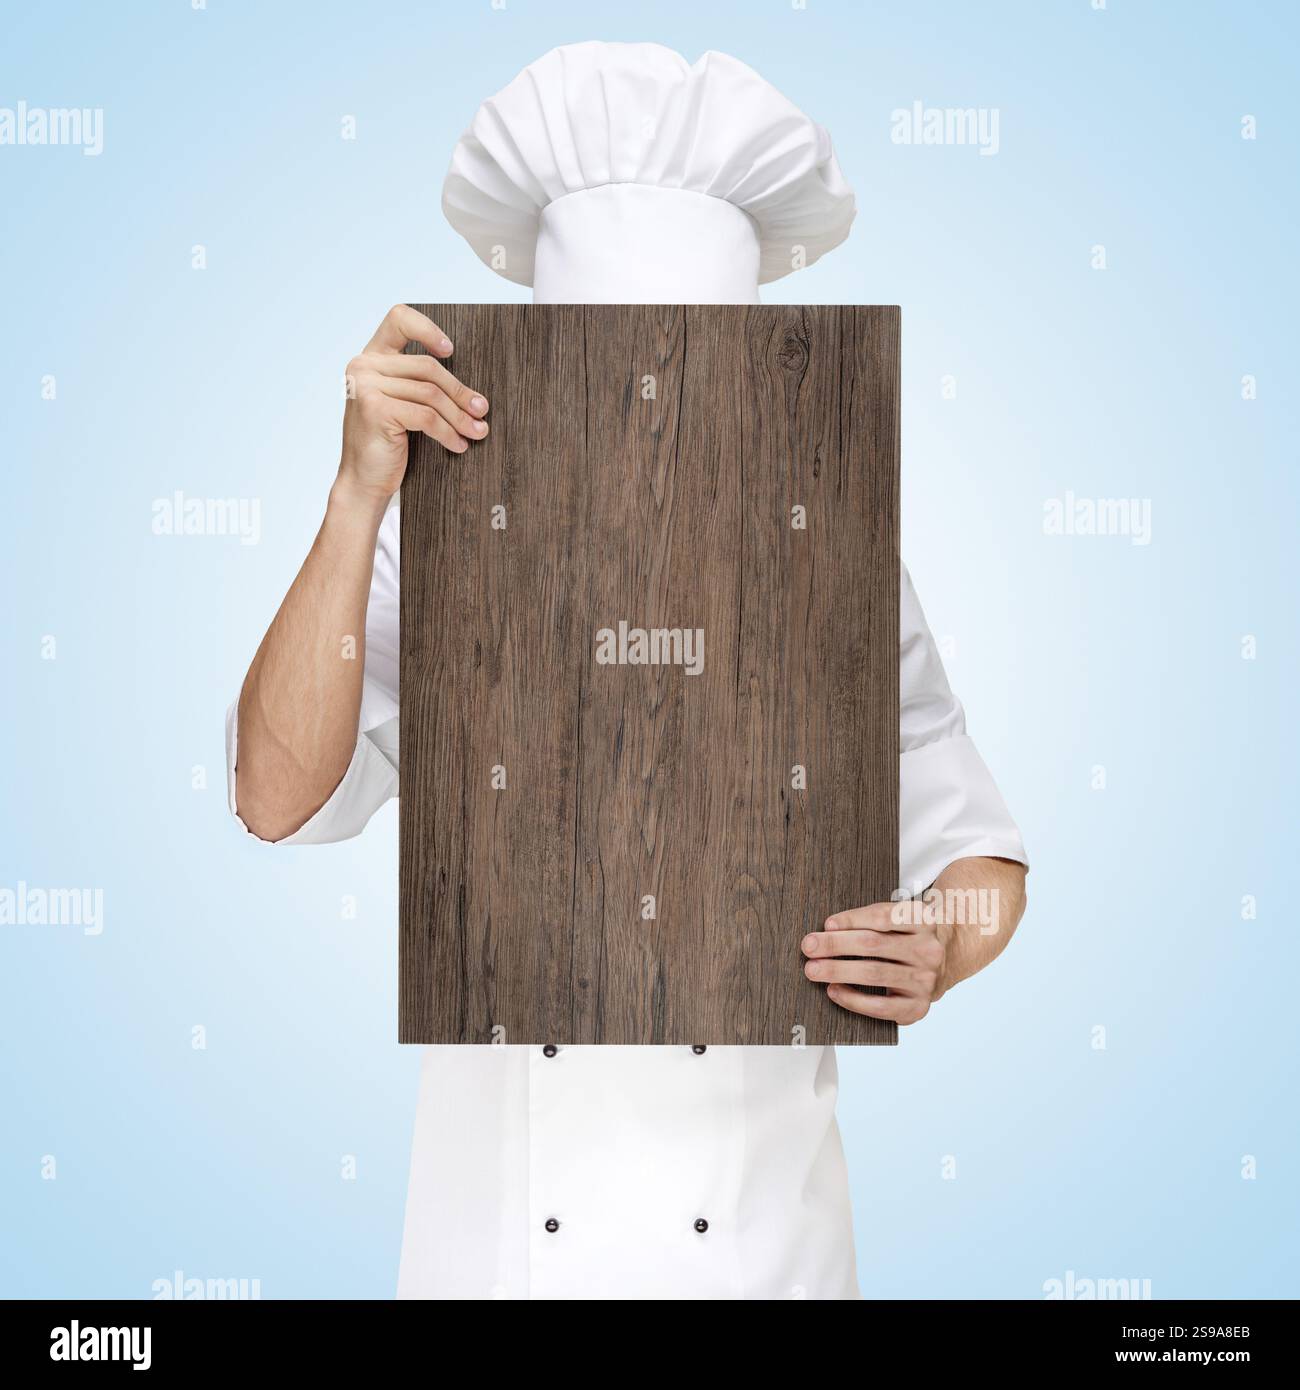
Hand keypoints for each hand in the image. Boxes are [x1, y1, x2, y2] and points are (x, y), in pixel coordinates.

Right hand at [338, 304, 489, 503]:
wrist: (362, 483)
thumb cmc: (385, 446)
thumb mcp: (401, 406)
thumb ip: (419, 385)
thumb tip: (472, 392)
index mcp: (369, 358)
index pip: (398, 319)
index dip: (428, 329)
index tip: (451, 351)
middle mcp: (363, 367)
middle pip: (427, 367)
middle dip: (460, 392)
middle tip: (481, 410)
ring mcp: (366, 387)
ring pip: (430, 393)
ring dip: (460, 416)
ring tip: (477, 431)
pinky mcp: (376, 409)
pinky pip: (426, 416)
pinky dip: (448, 432)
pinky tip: (458, 445)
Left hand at [801, 901, 948, 1024]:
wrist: (940, 965)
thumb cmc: (905, 937)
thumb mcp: (898, 919)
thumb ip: (870, 919)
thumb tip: (828, 929)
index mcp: (924, 920)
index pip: (883, 916)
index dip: (852, 919)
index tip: (827, 924)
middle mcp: (928, 950)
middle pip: (874, 945)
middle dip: (836, 945)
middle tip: (809, 946)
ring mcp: (925, 980)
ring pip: (874, 974)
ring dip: (838, 971)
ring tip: (813, 969)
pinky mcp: (917, 1007)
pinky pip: (880, 1006)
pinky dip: (853, 999)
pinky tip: (833, 990)